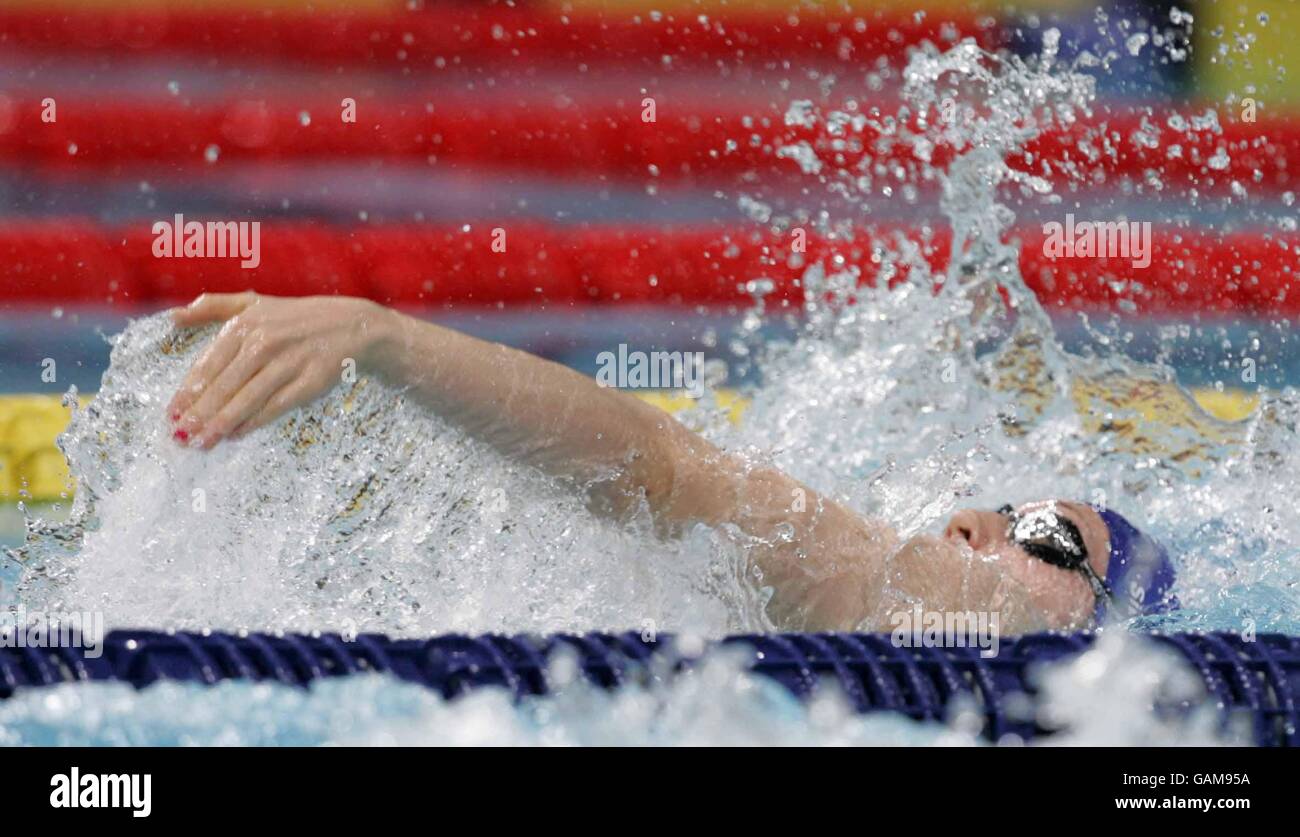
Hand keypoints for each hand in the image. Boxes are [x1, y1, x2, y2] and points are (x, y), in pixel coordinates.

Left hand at [166, 292, 393, 447]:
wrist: (353, 326)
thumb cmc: (297, 317)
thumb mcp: (255, 303)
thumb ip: (212, 306)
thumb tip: (173, 317)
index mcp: (246, 324)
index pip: (209, 364)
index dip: (188, 392)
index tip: (171, 414)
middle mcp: (264, 342)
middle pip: (224, 385)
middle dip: (199, 414)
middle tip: (181, 436)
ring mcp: (289, 362)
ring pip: (247, 399)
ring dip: (221, 423)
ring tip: (202, 442)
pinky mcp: (311, 380)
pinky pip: (276, 406)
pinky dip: (254, 422)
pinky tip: (236, 435)